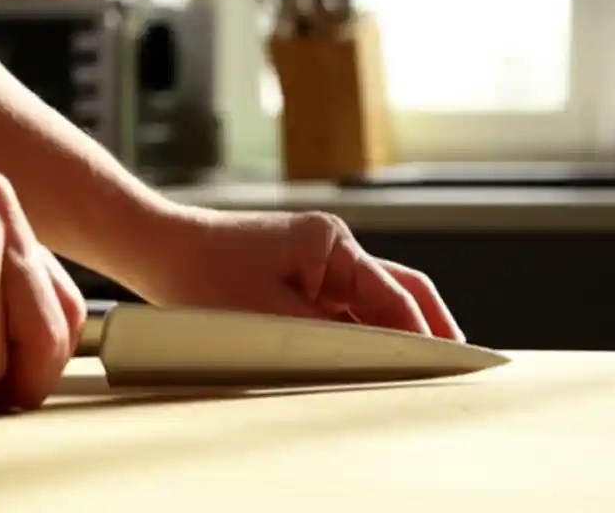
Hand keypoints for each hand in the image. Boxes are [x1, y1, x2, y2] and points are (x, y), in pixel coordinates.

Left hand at [125, 208, 463, 340]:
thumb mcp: (270, 315)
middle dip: (427, 328)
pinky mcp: (302, 280)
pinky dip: (362, 335)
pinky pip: (345, 310)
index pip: (395, 294)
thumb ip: (330, 336)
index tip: (448, 363)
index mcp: (333, 244)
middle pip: (399, 291)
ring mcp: (319, 264)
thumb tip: (379, 356)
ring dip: (394, 334)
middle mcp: (334, 249)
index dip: (423, 333)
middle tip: (457, 364)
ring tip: (420, 370)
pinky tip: (370, 362)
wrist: (157, 249)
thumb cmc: (202, 274)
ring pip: (374, 303)